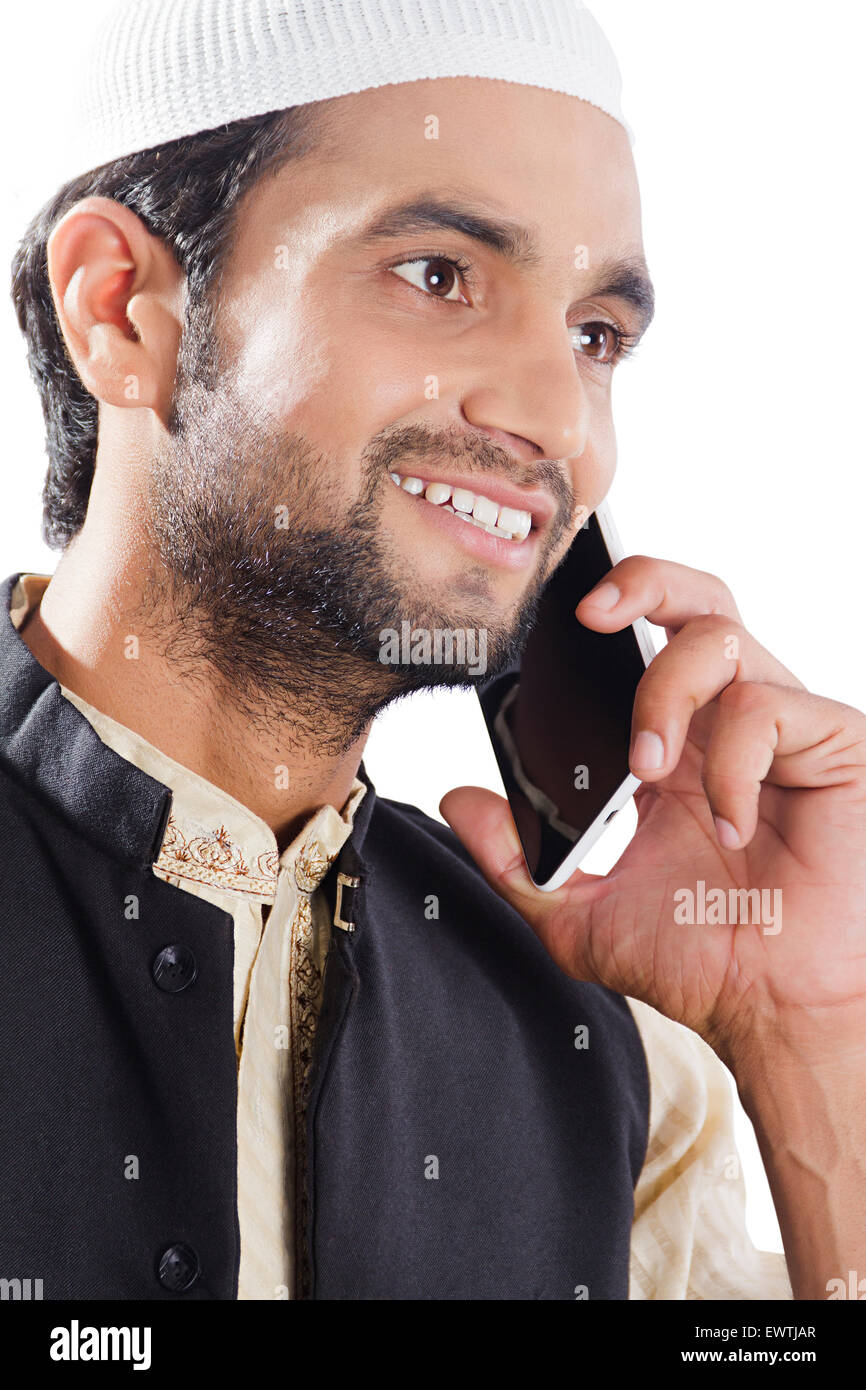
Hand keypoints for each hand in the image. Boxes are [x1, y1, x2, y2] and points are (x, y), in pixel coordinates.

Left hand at [440, 557, 865, 1075]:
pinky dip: (734, 761)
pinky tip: (731, 826)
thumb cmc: (705, 962)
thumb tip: (458, 802)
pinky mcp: (831, 745)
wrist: (777, 1011)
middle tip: (594, 613)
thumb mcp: (581, 916)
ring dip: (666, 693)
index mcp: (674, 750)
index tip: (556, 619)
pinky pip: (770, 706)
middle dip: (643, 581)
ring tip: (650, 769)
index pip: (644, 645)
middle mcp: (725, 725)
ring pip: (722, 637)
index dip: (609, 610)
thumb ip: (517, 861)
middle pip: (695, 601)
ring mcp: (781, 730)